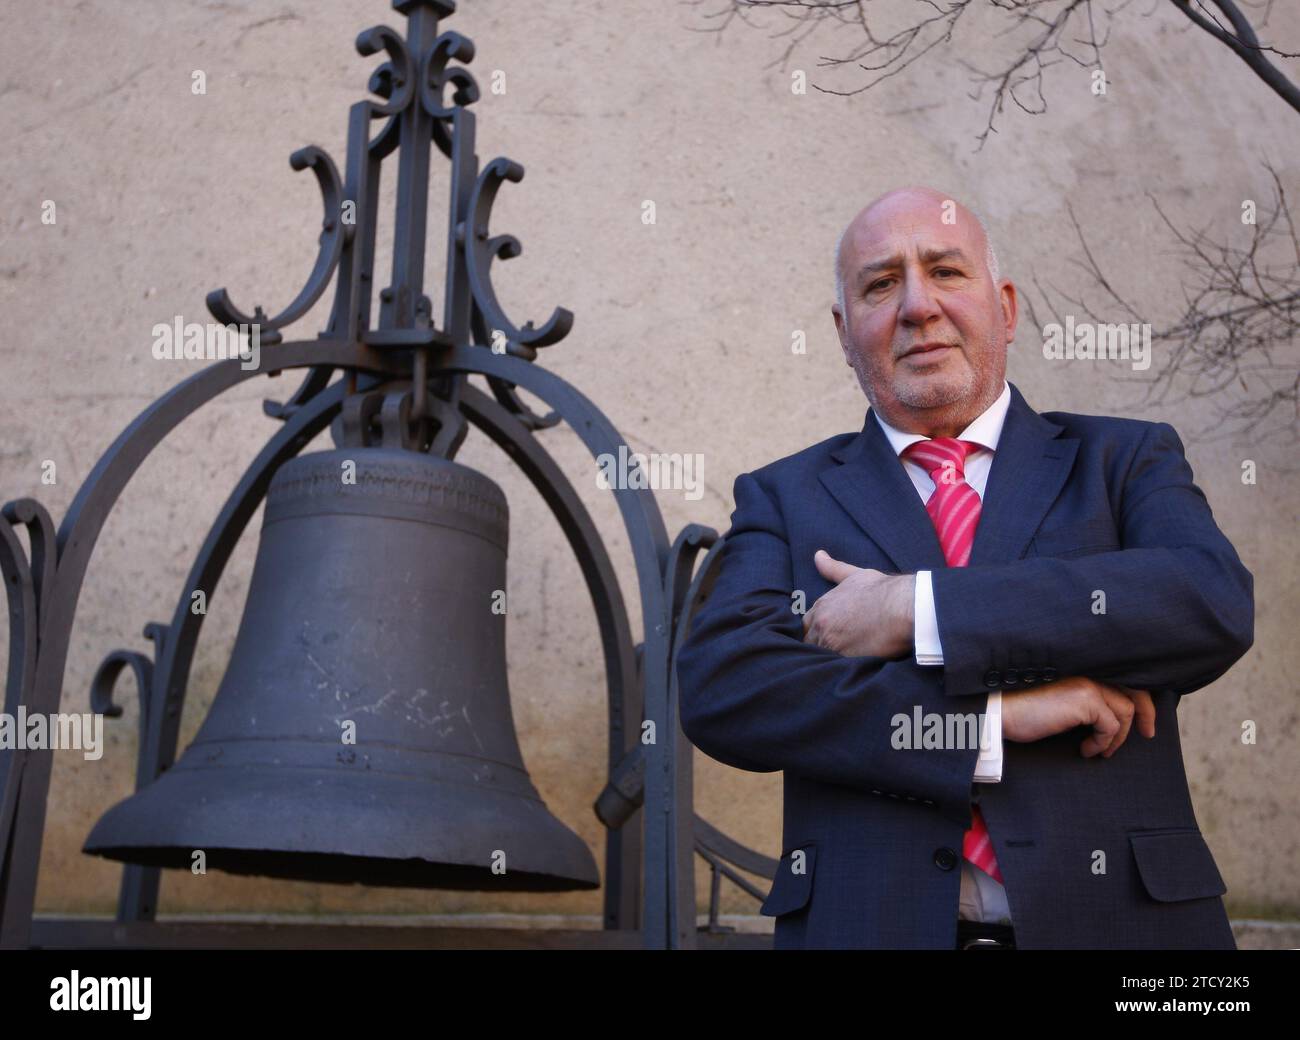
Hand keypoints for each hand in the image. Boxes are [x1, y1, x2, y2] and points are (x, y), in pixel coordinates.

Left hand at [801, 549, 913, 657]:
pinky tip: (849, 668)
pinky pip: (833, 668)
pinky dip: (838, 669)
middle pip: (809, 642)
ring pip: (819, 656)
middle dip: (819, 646)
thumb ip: (833, 568)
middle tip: (837, 650)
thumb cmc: (884, 590)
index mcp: (822, 606)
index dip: (817, 631)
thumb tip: (817, 555)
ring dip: (827, 659)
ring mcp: (831, 642)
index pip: (807, 625)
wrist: (905, 606)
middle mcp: (821, 624)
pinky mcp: (844, 658)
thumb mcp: (855, 575)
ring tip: (842, 661)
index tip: (831, 635)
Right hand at [1002, 675, 1155, 757]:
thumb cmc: (1024, 712)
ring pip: (1124, 712)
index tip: (1143, 723)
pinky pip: (1110, 726)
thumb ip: (1084, 704)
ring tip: (1099, 750)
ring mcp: (1088, 684)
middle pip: (1134, 691)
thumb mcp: (1061, 705)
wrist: (1001, 712)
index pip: (1123, 681)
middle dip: (1145, 713)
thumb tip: (1111, 720)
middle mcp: (1089, 673)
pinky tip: (1085, 749)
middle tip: (1148, 734)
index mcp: (1083, 672)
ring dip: (1116, 737)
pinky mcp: (1085, 700)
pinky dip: (1103, 743)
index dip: (1138, 699)